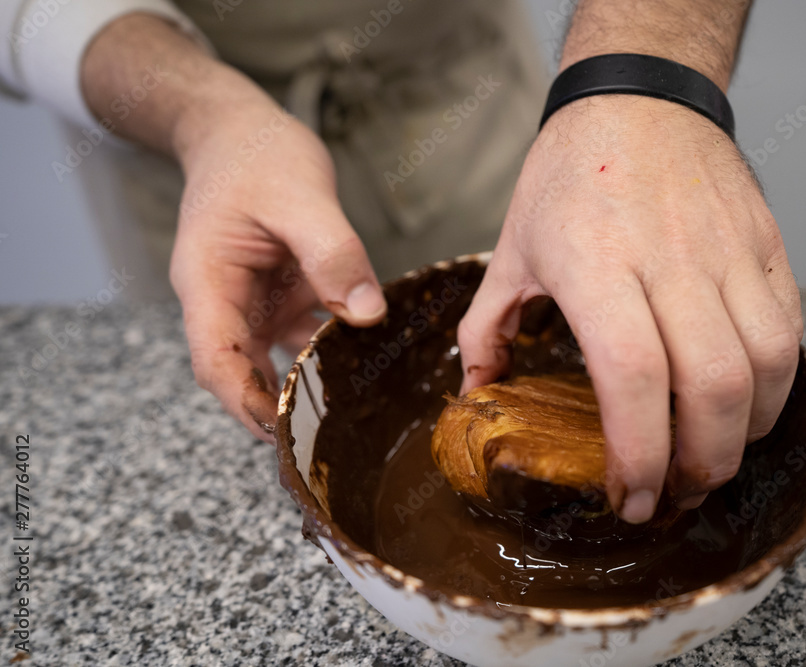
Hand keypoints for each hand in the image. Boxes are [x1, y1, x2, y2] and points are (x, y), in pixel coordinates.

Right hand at [169, 88, 385, 441]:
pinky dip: (325, 354)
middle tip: (322, 442)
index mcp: (207, 281)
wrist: (240, 131)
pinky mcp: (277, 296)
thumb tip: (366, 313)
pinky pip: (300, 337)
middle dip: (274, 409)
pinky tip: (361, 367)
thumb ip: (332, 252)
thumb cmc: (256, 154)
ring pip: (272, 361)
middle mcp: (223, 300)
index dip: (244, 401)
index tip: (280, 431)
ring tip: (348, 418)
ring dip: (304, 388)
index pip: (216, 358)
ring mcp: (250, 302)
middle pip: (239, 373)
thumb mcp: (299, 195)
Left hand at [458, 95, 801, 522]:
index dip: (638, 452)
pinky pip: (788, 332)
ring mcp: (727, 252)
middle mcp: (670, 260)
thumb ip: (486, 328)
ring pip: (765, 366)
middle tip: (674, 492)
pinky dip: (775, 387)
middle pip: (711, 386)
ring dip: (745, 434)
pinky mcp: (766, 246)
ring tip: (712, 458)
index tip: (628, 495)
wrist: (641, 99)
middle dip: (700, 463)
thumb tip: (475, 393)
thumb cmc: (571, 173)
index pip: (632, 376)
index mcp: (596, 264)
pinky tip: (745, 408)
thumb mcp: (512, 247)